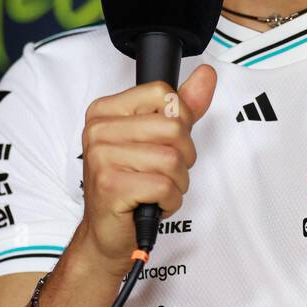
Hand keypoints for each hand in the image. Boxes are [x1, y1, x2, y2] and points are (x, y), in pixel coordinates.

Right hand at [78, 64, 216, 271]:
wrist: (107, 232)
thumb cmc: (132, 184)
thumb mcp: (157, 139)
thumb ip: (183, 106)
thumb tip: (207, 74)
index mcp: (106, 111)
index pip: (163, 94)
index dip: (180, 120)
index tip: (164, 141)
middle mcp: (98, 130)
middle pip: (173, 127)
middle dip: (182, 156)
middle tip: (163, 171)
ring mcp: (102, 157)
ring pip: (172, 159)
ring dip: (177, 182)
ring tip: (156, 189)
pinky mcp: (111, 186)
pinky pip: (165, 186)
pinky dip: (170, 200)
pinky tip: (152, 203)